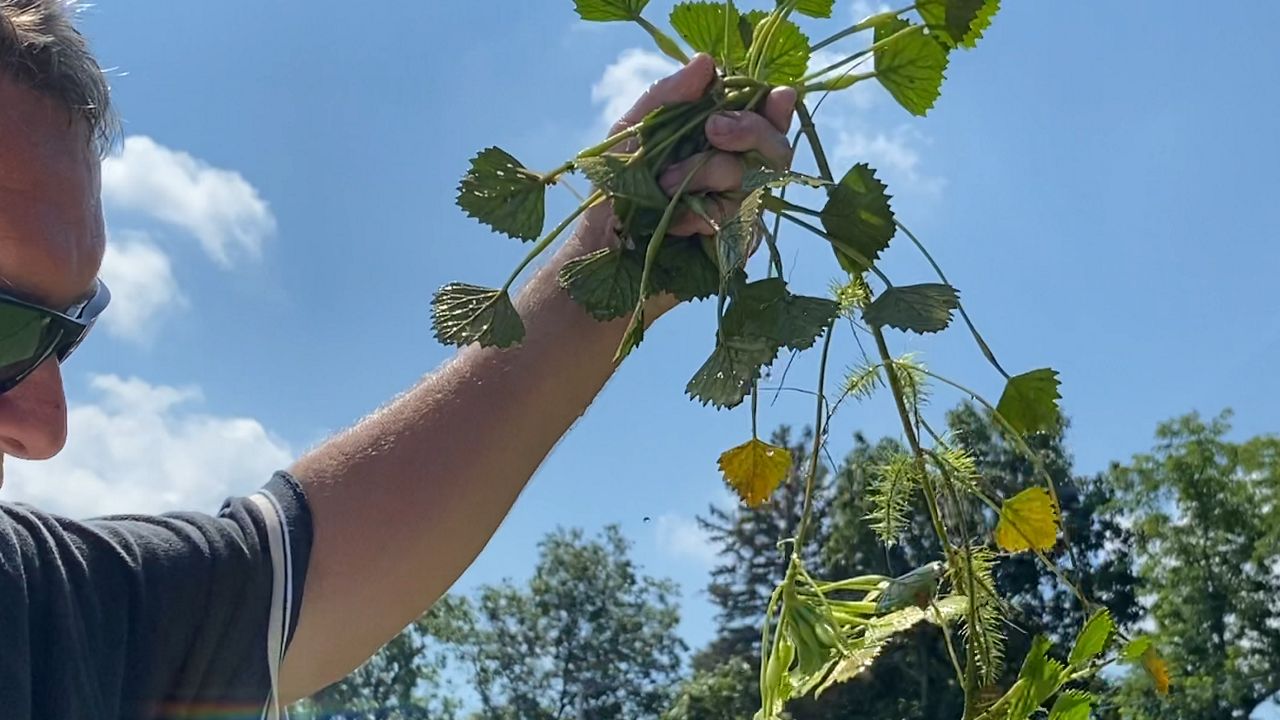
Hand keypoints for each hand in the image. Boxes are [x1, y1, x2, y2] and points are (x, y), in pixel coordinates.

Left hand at [574, 53, 796, 249]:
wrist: (600, 248)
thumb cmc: (614, 189)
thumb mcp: (632, 133)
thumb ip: (667, 98)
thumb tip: (707, 63)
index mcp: (719, 140)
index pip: (766, 118)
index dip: (777, 107)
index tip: (773, 96)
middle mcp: (737, 172)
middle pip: (776, 147)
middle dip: (750, 129)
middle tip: (712, 129)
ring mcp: (739, 210)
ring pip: (753, 179)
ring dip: (706, 173)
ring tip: (662, 185)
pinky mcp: (733, 246)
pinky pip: (737, 220)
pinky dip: (701, 215)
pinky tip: (673, 221)